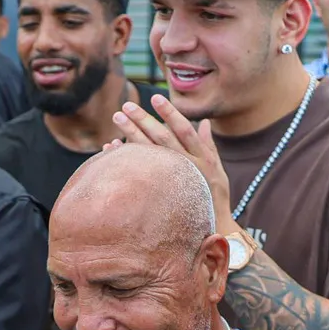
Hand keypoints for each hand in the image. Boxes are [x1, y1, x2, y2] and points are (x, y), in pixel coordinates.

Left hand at [113, 95, 235, 232]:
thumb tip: (204, 122)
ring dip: (131, 133)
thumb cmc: (213, 198)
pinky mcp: (162, 195)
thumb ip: (209, 146)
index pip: (184, 130)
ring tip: (116, 117)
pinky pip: (139, 174)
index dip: (169, 113)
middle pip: (162, 139)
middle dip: (143, 120)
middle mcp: (188, 168)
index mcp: (202, 159)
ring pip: (149, 153)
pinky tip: (111, 146)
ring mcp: (174, 182)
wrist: (213, 231)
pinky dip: (125, 158)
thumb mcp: (217, 170)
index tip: (154, 98)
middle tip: (126, 106)